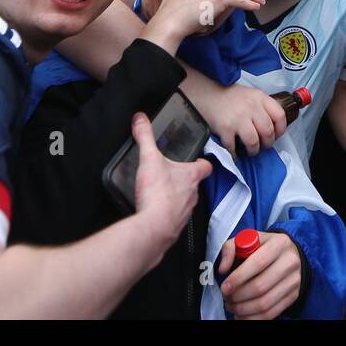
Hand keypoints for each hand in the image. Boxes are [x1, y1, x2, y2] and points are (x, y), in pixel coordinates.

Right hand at [130, 112, 211, 247]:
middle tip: (173, 173)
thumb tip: (140, 119)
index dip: (202, 161)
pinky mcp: (175, 225)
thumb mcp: (149, 159)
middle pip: (194, 183)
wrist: (154, 227)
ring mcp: (185, 211)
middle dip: (185, 178)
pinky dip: (167, 212)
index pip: (205, 165)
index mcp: (191, 176)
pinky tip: (155, 209)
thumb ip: (145, 137)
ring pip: (185, 200)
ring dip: (176, 195)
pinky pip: (174, 216)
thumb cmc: (158, 194)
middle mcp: (193, 194)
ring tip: (162, 191)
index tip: (198, 158)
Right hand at [188, 82, 286, 155]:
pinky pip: (234, 147)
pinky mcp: (225, 128)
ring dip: (253, 150)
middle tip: (263, 146)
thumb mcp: (250, 95)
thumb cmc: (229, 96)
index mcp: (260, 97)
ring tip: (250, 151)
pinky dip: (235, 154)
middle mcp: (251, 107)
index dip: (281, 129)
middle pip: (267, 131)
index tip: (276, 135)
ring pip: (254, 142)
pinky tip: (235, 153)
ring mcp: (238, 118)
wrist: (206, 94)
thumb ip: (262, 107)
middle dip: (267, 143)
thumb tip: (272, 127)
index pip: (279, 115)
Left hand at [217, 231, 302, 319]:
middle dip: (238, 296)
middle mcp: (290, 262)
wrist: (289, 254)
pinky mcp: (294, 295)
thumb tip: (223, 269)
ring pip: (265, 303)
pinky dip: (253, 318)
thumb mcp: (247, 239)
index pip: (258, 263)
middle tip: (227, 297)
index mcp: (279, 243)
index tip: (225, 287)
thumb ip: (230, 249)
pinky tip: (241, 315)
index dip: (238, 278)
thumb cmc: (264, 247)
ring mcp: (294, 280)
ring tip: (232, 306)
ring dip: (243, 309)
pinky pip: (271, 313)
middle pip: (260, 286)